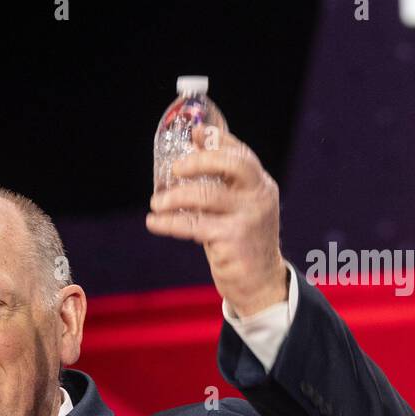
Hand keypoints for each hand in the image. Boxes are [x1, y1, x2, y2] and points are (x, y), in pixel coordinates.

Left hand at [145, 129, 286, 317]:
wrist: (260, 282)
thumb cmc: (241, 241)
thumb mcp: (238, 208)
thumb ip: (220, 186)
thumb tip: (193, 155)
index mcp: (260, 185)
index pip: (240, 153)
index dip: (216, 140)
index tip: (195, 133)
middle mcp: (258, 197)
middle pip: (231, 164)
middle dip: (199, 160)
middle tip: (175, 169)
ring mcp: (248, 218)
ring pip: (206, 195)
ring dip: (174, 197)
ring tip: (155, 203)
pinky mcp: (233, 240)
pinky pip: (193, 225)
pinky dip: (169, 222)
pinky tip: (153, 222)